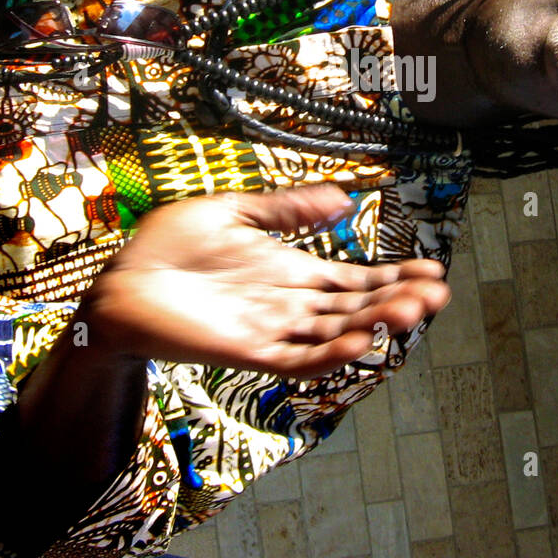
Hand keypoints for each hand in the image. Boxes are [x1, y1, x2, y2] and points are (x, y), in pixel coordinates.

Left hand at [85, 184, 450, 377]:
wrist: (118, 283)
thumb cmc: (167, 248)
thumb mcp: (233, 211)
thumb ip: (286, 208)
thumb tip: (342, 198)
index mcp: (287, 270)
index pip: (352, 278)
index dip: (392, 276)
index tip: (432, 270)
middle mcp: (287, 303)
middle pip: (354, 307)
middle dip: (398, 300)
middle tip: (439, 293)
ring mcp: (270, 329)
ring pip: (335, 332)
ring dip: (375, 324)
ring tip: (413, 310)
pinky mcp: (247, 350)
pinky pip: (297, 358)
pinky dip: (329, 354)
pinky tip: (361, 342)